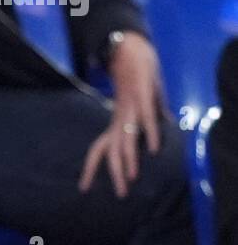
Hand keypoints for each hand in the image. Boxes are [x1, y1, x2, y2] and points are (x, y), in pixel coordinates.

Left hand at [79, 32, 163, 197]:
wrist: (130, 50)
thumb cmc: (135, 81)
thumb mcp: (140, 105)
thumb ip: (148, 119)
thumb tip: (160, 127)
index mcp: (115, 124)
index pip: (98, 150)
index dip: (91, 169)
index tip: (83, 189)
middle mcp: (119, 119)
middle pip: (111, 150)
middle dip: (114, 172)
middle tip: (121, 194)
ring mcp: (130, 108)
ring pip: (126, 138)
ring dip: (128, 158)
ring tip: (130, 177)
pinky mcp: (142, 96)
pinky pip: (146, 118)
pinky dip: (150, 133)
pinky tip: (155, 149)